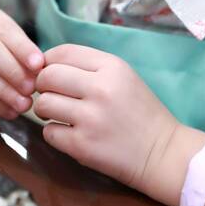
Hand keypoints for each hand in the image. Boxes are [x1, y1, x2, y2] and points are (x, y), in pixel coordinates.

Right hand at [0, 6, 44, 119]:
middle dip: (12, 70)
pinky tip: (9, 111)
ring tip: (23, 104)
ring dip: (3, 91)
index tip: (39, 65)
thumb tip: (40, 71)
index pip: (4, 28)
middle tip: (31, 89)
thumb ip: (23, 53)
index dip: (22, 48)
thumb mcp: (7, 42)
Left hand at [35, 44, 204, 205]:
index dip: (48, 62)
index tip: (50, 73)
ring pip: (43, 104)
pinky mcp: (82, 145)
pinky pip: (48, 132)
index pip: (63, 52)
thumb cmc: (140, 113)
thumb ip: (90, 67)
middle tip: (52, 96)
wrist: (162, 153)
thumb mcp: (123, 77)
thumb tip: (46, 65)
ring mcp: (90, 118)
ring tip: (60, 115)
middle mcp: (100, 89)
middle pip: (47, 76)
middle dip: (43, 86)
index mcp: (112, 67)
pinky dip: (54, 133)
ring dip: (45, 110)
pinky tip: (69, 134)